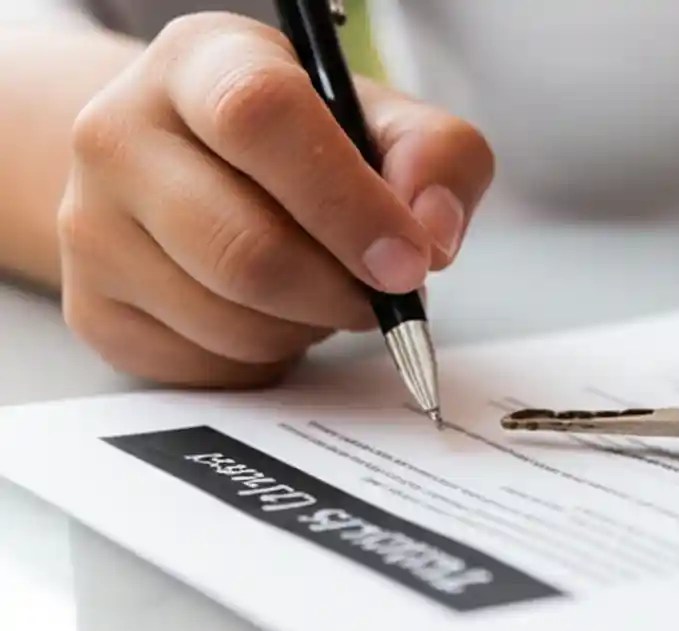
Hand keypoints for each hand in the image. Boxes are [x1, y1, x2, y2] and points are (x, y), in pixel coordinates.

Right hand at [57, 12, 493, 387]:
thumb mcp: (383, 122)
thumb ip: (437, 159)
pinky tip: (273, 312)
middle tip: (382, 291)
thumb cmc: (303, 146)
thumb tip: (431, 234)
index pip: (259, 116)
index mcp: (200, 62)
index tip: (409, 261)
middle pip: (246, 249)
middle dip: (342, 291)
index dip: (348, 203)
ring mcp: (90, 227)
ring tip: (321, 285)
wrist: (191, 172)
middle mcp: (118, 133)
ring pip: (233, 322)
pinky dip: (270, 357)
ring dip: (311, 325)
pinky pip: (213, 368)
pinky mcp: (94, 309)